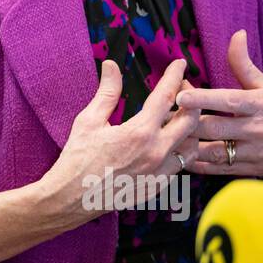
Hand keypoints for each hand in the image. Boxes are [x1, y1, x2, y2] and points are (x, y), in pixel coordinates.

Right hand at [40, 58, 200, 213]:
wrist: (70, 198)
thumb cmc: (77, 159)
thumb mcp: (88, 120)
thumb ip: (107, 92)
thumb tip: (112, 66)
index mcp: (139, 132)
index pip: (167, 97)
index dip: (175, 76)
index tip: (180, 63)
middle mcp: (156, 153)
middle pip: (190, 121)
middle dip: (191, 100)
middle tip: (181, 90)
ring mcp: (159, 173)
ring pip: (191, 146)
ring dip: (188, 128)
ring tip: (177, 117)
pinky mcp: (156, 187)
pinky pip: (179, 166)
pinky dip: (178, 150)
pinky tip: (166, 143)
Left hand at [174, 30, 262, 186]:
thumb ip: (244, 64)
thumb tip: (236, 34)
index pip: (229, 101)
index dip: (203, 99)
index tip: (181, 95)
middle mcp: (261, 129)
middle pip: (216, 129)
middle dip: (188, 124)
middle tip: (164, 117)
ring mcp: (258, 152)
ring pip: (215, 152)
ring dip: (190, 147)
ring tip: (168, 138)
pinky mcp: (255, 169)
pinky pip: (221, 170)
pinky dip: (200, 165)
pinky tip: (182, 157)